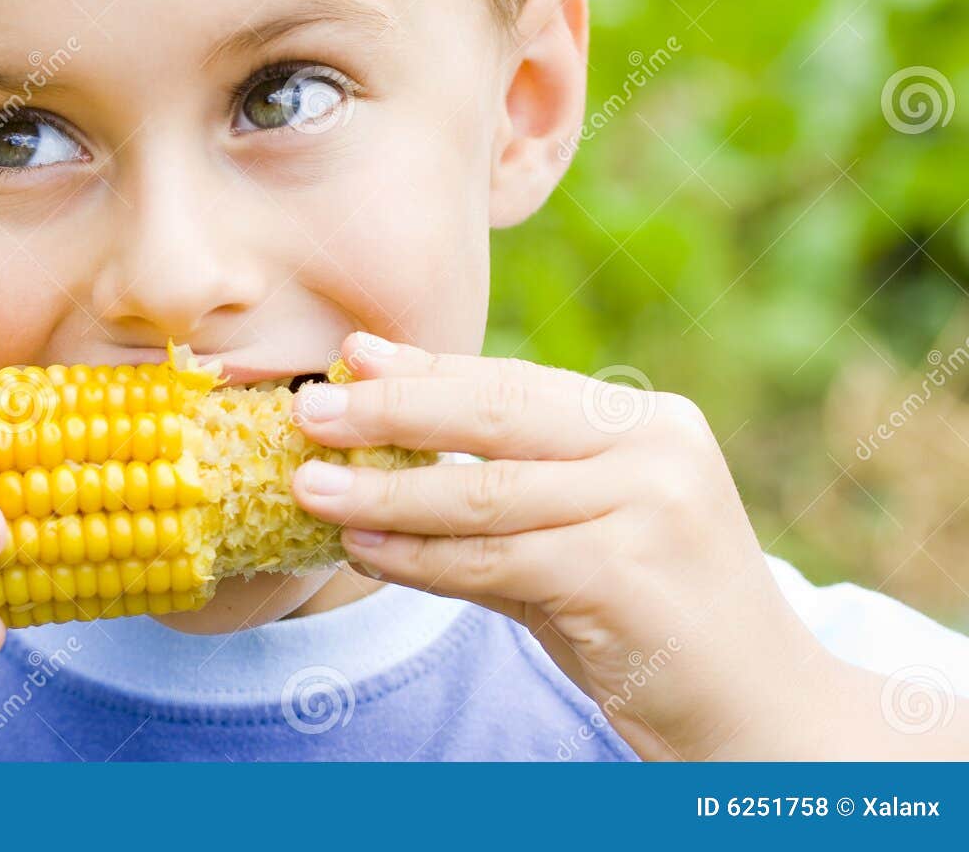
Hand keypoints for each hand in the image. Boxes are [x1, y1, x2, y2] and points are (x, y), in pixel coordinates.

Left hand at [289, 333, 860, 760]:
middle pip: (496, 416)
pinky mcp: (628, 576)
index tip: (352, 356)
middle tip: (312, 409)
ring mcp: (649, 508)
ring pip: (484, 493)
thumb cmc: (652, 619)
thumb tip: (380, 447)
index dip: (427, 370)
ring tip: (313, 487)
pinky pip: (496, 562)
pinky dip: (421, 559)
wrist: (761, 717)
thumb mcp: (582, 533)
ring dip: (387, 493)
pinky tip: (367, 553)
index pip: (515, 384)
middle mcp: (656, 449)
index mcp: (647, 421)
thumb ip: (501, 490)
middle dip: (392, 411)